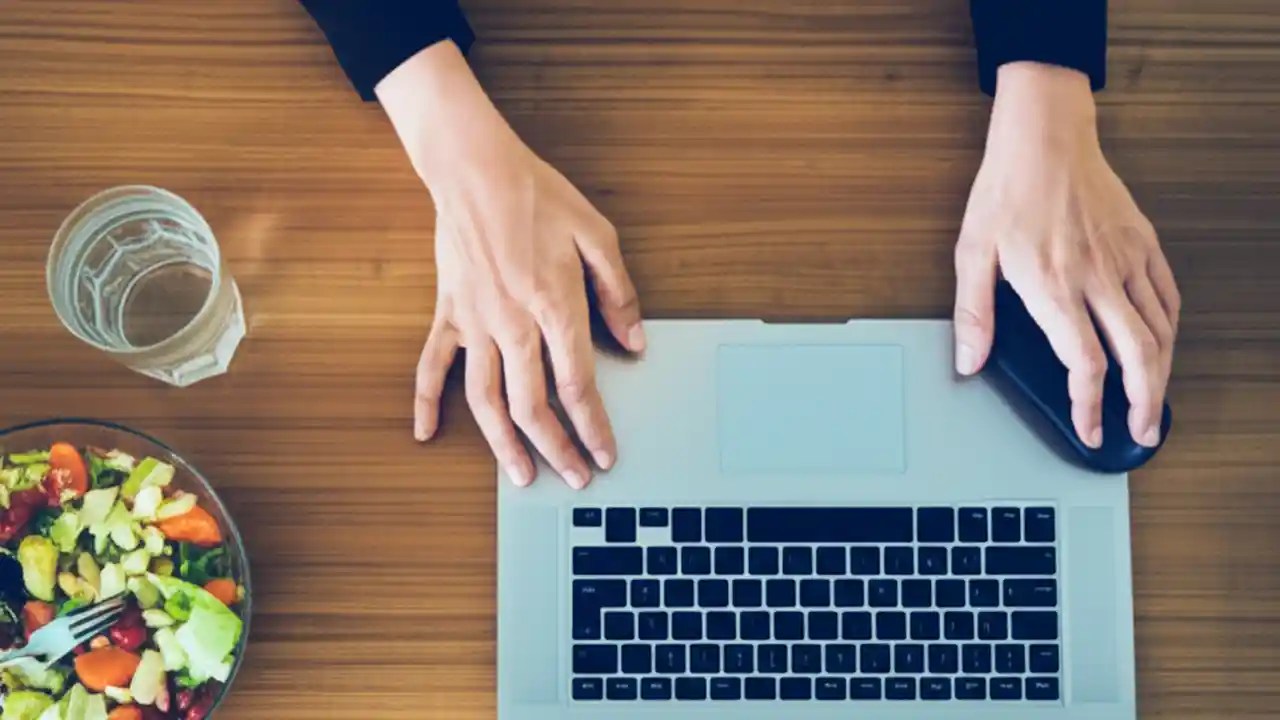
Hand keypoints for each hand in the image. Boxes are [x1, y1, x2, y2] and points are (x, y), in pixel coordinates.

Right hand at [377, 42, 644, 487]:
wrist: (475, 169)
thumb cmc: (539, 197)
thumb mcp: (598, 235)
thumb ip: (618, 294)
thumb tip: (635, 342)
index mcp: (554, 306)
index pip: (577, 384)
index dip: (594, 426)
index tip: (606, 453)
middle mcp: (512, 324)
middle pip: (532, 405)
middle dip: (556, 449)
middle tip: (575, 478)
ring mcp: (474, 322)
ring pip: (484, 400)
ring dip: (503, 444)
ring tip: (520, 476)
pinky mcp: (448, 313)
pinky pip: (432, 365)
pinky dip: (425, 400)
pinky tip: (425, 432)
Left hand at [953, 62, 1180, 448]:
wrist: (1045, 136)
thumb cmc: (1005, 190)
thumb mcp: (972, 251)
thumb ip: (973, 312)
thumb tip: (968, 361)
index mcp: (1052, 285)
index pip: (1083, 362)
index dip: (1089, 404)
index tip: (1088, 429)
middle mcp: (1096, 277)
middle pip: (1137, 355)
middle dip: (1143, 402)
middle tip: (1140, 432)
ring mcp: (1126, 259)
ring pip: (1160, 330)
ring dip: (1162, 374)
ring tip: (1154, 403)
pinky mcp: (1142, 243)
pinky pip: (1168, 296)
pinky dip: (1170, 329)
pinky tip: (1163, 347)